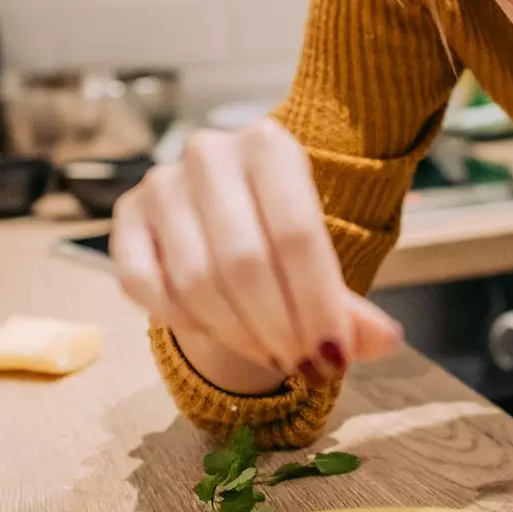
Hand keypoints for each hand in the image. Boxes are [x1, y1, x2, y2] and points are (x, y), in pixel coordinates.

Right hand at [109, 119, 401, 392]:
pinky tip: (214, 331)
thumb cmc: (281, 236)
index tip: (332, 360)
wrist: (228, 210)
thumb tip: (387, 342)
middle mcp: (210, 153)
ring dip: (236, 334)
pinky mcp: (124, 217)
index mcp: (269, 144)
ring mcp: (160, 183)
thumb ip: (349, 305)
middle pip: (244, 263)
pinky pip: (144, 286)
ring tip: (268, 355)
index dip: (316, 306)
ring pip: (195, 280)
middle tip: (299, 367)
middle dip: (277, 329)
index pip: (297, 236)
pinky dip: (182, 322)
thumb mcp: (322, 259)